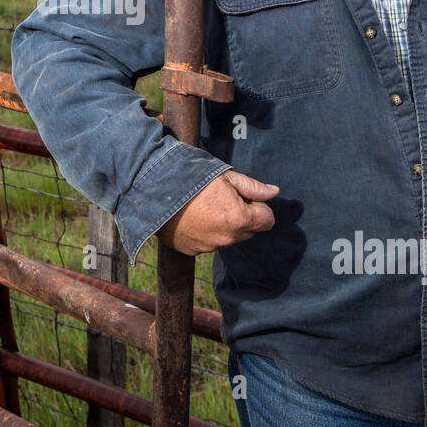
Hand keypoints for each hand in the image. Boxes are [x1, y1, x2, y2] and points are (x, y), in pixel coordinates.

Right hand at [156, 169, 277, 255]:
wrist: (151, 189)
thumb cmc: (190, 177)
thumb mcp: (225, 176)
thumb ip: (253, 187)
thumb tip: (275, 193)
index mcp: (240, 219)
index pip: (267, 220)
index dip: (258, 206)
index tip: (243, 195)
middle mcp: (227, 238)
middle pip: (248, 230)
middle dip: (242, 216)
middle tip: (221, 198)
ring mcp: (209, 247)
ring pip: (228, 237)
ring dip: (223, 225)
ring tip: (202, 205)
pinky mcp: (192, 251)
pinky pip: (208, 243)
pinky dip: (204, 232)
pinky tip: (191, 216)